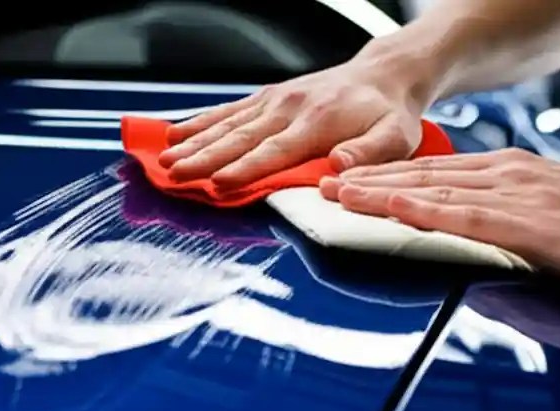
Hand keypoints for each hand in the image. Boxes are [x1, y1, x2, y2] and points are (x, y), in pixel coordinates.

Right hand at [159, 52, 431, 187]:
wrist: (382, 77)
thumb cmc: (389, 116)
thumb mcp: (395, 138)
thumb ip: (369, 153)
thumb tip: (338, 166)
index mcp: (317, 123)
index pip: (275, 151)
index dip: (246, 168)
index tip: (219, 183)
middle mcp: (288, 108)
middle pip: (240, 138)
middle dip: (205, 158)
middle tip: (174, 175)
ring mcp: (273, 100)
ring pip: (227, 124)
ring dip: (194, 143)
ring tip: (164, 161)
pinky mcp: (266, 98)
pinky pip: (228, 111)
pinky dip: (200, 123)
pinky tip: (174, 136)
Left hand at [319, 149, 559, 292]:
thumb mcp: (552, 220)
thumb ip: (508, 226)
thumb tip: (472, 244)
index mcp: (515, 170)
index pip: (441, 170)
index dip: (393, 174)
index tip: (355, 179)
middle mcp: (509, 173)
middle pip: (427, 173)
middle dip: (372, 177)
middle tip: (325, 183)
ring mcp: (516, 194)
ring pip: (434, 189)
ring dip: (381, 191)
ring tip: (337, 195)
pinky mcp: (525, 223)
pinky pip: (461, 215)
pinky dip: (421, 209)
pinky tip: (390, 208)